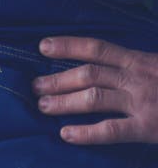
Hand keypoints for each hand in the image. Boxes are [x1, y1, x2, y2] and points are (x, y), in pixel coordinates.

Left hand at [33, 36, 157, 143]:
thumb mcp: (155, 67)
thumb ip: (130, 66)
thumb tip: (98, 65)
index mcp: (136, 61)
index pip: (96, 48)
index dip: (67, 46)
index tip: (43, 46)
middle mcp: (134, 78)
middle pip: (88, 74)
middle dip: (58, 79)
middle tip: (34, 86)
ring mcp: (140, 102)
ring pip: (94, 98)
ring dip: (64, 102)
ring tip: (42, 106)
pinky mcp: (147, 127)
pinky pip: (112, 129)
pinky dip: (87, 132)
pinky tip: (66, 134)